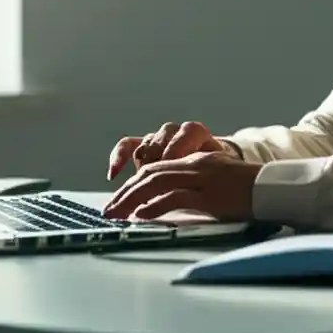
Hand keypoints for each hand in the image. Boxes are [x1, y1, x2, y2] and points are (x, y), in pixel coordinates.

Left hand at [102, 151, 261, 220]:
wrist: (277, 188)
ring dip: (133, 200)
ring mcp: (203, 179)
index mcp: (197, 162)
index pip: (157, 168)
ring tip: (118, 214)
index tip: (119, 200)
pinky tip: (143, 216)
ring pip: (157, 183)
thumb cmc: (251, 190)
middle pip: (151, 174)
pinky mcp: (210, 195)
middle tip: (109, 209)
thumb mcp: (219, 183)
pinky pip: (176, 198)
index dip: (134, 183)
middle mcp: (197, 166)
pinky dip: (155, 207)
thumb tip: (164, 207)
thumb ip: (193, 190)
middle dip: (126, 192)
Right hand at [106, 120, 233, 179]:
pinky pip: (126, 145)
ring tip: (145, 189)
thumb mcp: (216, 177)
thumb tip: (184, 200)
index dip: (177, 152)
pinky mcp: (143, 147)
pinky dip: (118, 157)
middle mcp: (176, 132)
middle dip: (155, 166)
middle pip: (160, 141)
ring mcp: (158, 139)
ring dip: (142, 167)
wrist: (217, 172)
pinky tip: (114, 175)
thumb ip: (202, 182)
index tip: (172, 172)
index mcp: (198, 134)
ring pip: (145, 145)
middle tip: (152, 189)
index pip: (186, 133)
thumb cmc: (218, 177)